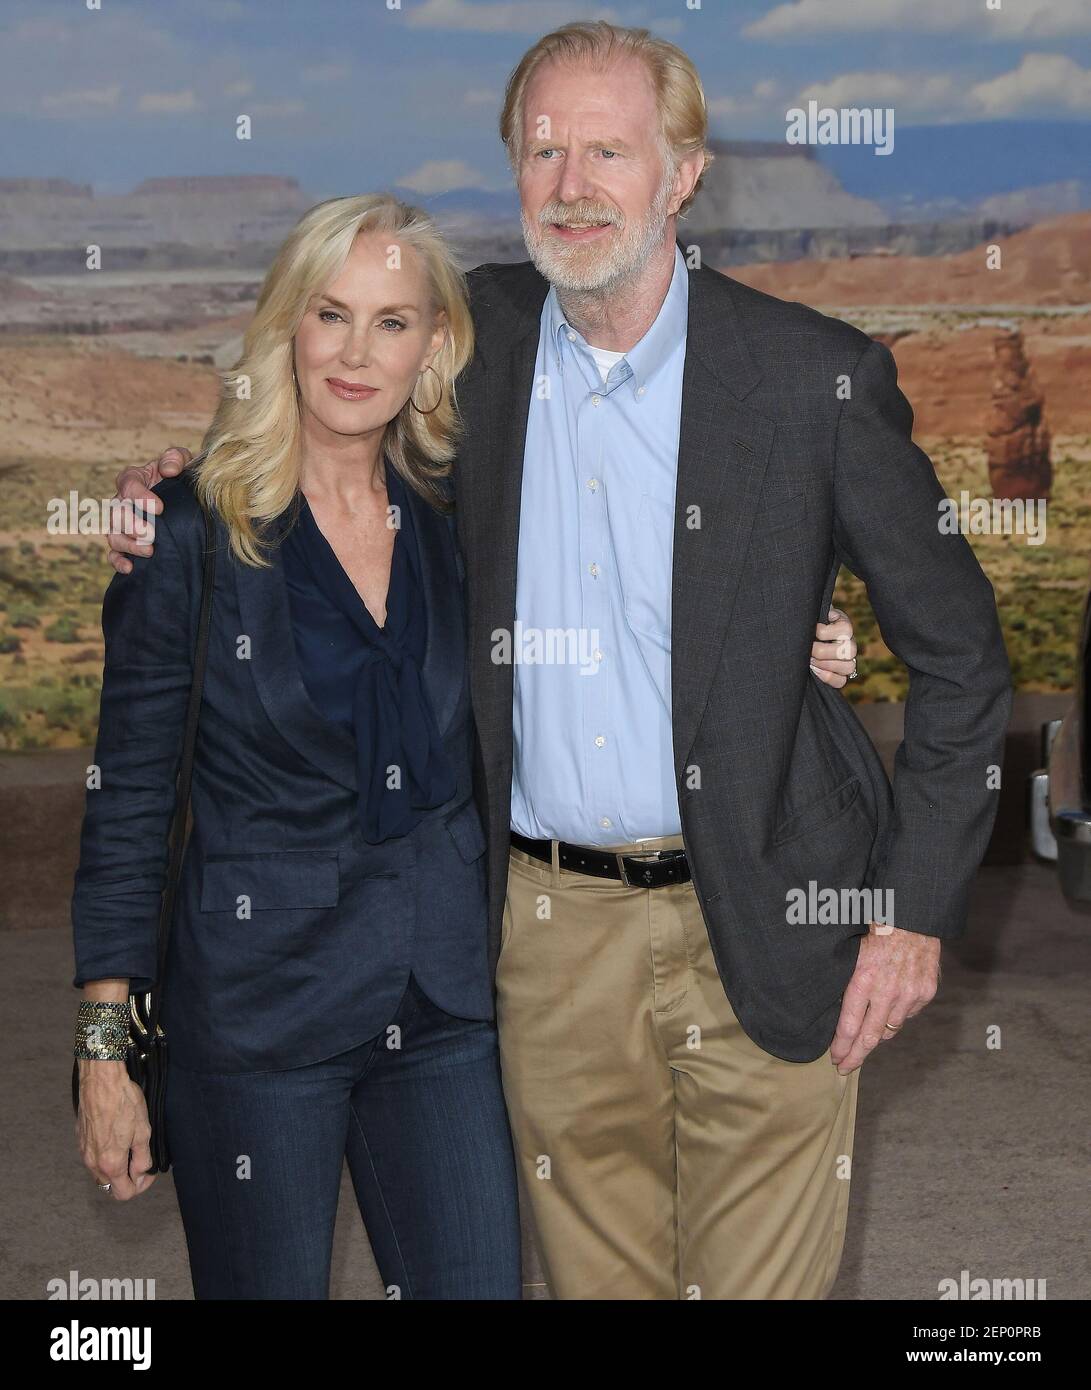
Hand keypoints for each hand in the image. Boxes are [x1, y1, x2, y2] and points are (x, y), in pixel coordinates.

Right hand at [75, 1059, 157, 1199]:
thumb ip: (142, 1158)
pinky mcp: (80, 1139)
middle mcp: (93, 1161)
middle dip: (128, 1180)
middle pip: (110, 1185)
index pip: (124, 1193)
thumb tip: (141, 1173)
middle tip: (141, 1163)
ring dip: (116, 1168)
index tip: (149, 1173)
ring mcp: (84, 1151)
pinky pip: (93, 1158)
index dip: (141, 1186)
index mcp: (110, 1162)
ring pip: (100, 1173)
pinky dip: (105, 1157)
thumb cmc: (123, 1101)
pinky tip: (116, 1139)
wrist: (101, 1080)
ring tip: (130, 1149)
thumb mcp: (143, 1131)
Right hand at [106, 445, 192, 573]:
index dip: (139, 496)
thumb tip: (169, 470)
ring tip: (149, 551)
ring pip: (113, 534)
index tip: (160, 508)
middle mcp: (123, 502)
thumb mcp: (183, 461)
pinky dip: (118, 561)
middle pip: (116, 512)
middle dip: (132, 524)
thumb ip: (175, 458)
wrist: (189, 501)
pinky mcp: (128, 543)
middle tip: (151, 533)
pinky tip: (130, 568)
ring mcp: (123, 524)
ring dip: (128, 544)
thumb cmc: (182, 478)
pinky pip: (114, 554)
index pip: (127, 483)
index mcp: (134, 479)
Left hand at [810, 605, 857, 687]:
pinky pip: (842, 681)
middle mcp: (849, 643)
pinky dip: (829, 678)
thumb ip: (819, 613)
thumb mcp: (815, 614)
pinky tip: (815, 671)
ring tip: (810, 661)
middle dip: (823, 651)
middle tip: (808, 650)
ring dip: (826, 665)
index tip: (813, 630)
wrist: (808, 635)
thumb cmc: (810, 623)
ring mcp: (848, 660)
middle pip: (848, 650)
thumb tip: (827, 614)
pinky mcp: (841, 674)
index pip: (846, 630)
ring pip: (849, 666)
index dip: (826, 632)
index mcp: (844, 626)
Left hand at [830, 924, 939, 1073]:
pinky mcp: (925, 992)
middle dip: (855, 1056)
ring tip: (863, 1044)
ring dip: (875, 1037)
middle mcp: (887, 991)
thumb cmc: (875, 928)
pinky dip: (895, 1017)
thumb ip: (847, 982)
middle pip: (870, 1037)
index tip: (834, 1059)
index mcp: (863, 979)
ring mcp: (909, 994)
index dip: (841, 1046)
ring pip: (889, 1029)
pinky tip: (887, 1013)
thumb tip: (837, 1010)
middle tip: (844, 1068)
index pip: (849, 1026)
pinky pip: (907, 1015)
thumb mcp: (851, 952)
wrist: (912, 915)